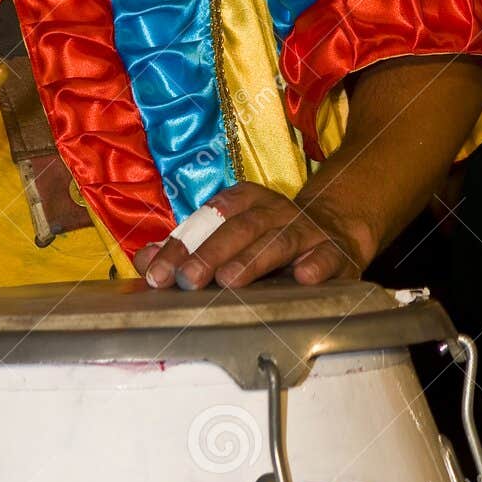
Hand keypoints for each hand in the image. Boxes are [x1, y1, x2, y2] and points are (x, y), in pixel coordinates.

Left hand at [134, 181, 376, 291]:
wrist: (335, 232)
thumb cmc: (269, 239)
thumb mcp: (228, 236)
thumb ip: (187, 247)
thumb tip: (145, 260)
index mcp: (246, 201)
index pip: (209, 218)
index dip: (182, 244)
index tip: (158, 273)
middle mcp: (275, 211)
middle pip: (240, 229)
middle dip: (211, 254)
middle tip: (188, 279)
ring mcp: (307, 230)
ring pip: (278, 242)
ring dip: (253, 260)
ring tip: (230, 280)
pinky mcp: (335, 253)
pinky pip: (326, 257)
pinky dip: (316, 266)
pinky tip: (303, 278)